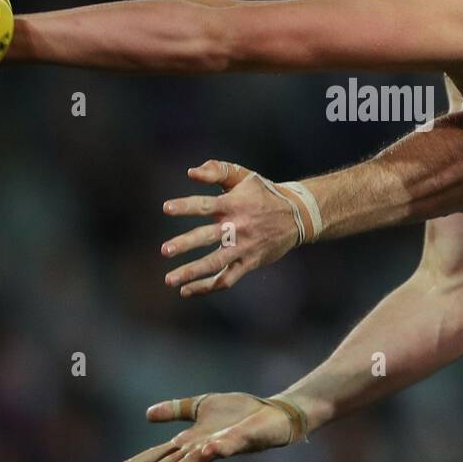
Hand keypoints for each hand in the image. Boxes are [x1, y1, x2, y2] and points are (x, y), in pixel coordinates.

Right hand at [108, 392, 296, 461]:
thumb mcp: (202, 405)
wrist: (273, 412)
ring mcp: (222, 445)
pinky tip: (208, 448)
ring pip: (198, 461)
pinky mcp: (242, 438)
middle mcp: (202, 448)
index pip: (158, 455)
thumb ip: (177, 410)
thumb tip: (146, 414)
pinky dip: (219, 448)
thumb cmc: (240, 412)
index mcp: (190, 441)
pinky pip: (229, 444)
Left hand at [161, 159, 300, 296]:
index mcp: (234, 204)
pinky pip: (226, 279)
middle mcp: (238, 227)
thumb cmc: (263, 193)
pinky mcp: (249, 263)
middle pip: (209, 236)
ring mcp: (243, 247)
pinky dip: (206, 287)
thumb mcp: (244, 176)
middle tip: (165, 250)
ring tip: (169, 280)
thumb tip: (191, 172)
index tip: (166, 208)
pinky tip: (186, 290)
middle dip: (186, 243)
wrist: (297, 215)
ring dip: (192, 272)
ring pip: (216, 263)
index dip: (187, 206)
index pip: (206, 205)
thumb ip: (217, 170)